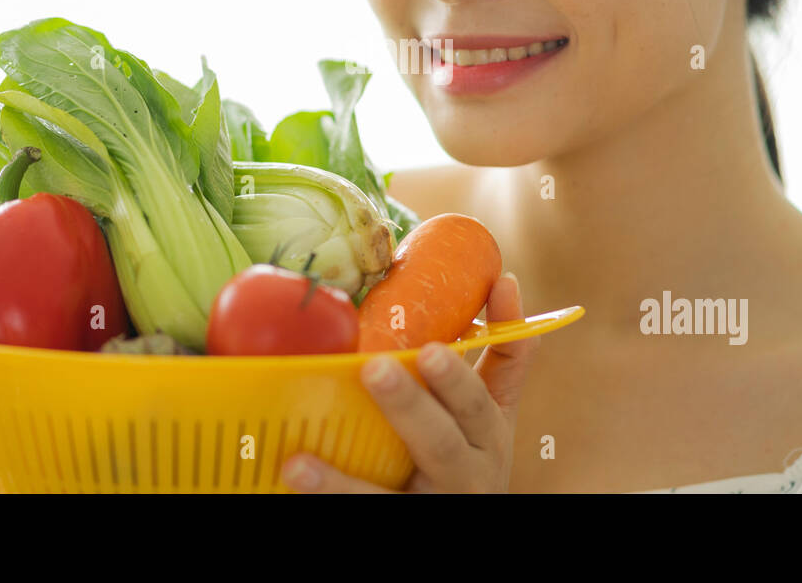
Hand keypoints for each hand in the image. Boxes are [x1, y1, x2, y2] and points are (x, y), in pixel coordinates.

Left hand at [280, 271, 537, 492]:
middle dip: (410, 407)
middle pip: (442, 442)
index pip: (484, 398)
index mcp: (488, 435)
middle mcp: (468, 474)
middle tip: (376, 370)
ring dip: (346, 480)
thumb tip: (505, 279)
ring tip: (301, 459)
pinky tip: (296, 471)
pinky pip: (366, 510)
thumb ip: (503, 354)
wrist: (460, 514)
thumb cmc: (471, 455)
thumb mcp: (491, 412)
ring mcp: (431, 504)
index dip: (462, 377)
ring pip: (391, 496)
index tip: (432, 348)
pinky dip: (330, 492)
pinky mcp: (400, 521)